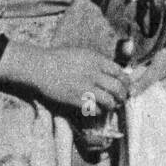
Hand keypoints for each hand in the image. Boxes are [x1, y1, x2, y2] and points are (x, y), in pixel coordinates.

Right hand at [0, 42, 128, 114]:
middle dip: (122, 96)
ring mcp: (84, 87)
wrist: (40, 67)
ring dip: (111, 105)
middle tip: (120, 99)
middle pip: (118, 88)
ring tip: (109, 106)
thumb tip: (115, 72)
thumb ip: (98, 62)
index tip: (125, 87)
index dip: (126, 82)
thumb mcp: (82, 54)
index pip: (120, 73)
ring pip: (109, 101)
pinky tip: (95, 109)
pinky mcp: (76, 99)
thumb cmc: (60, 59)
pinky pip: (95, 109)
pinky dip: (98, 111)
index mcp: (96, 60)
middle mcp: (93, 73)